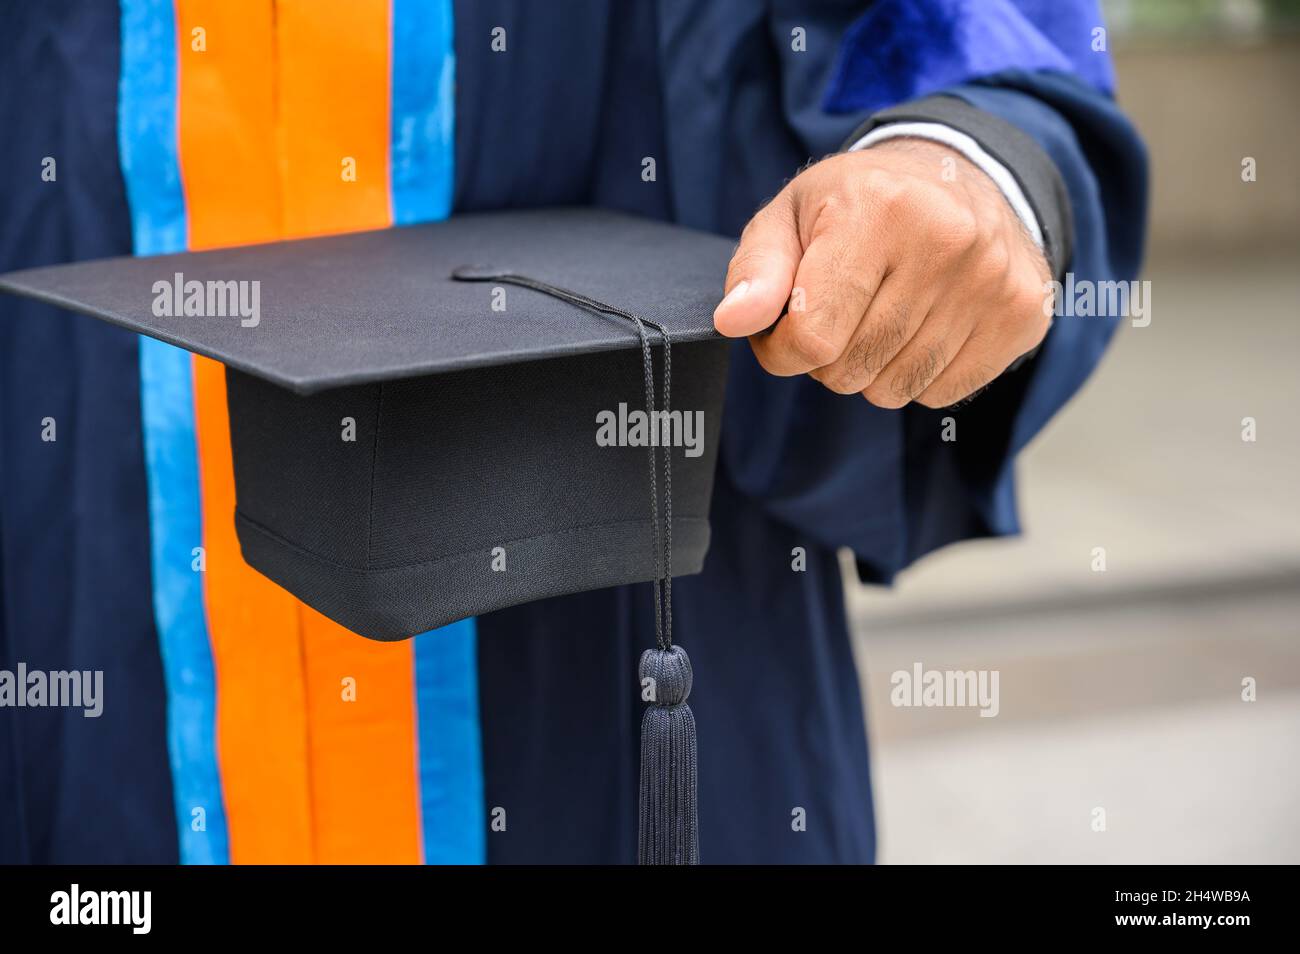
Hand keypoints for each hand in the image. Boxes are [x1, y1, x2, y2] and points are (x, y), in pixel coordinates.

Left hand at [713, 138, 1051, 408]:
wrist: (959, 175)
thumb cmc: (859, 202)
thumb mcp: (791, 215)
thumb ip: (756, 269)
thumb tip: (733, 320)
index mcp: (880, 210)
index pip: (810, 338)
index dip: (781, 348)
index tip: (783, 324)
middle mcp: (947, 242)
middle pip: (849, 370)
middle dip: (827, 357)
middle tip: (841, 309)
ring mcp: (993, 282)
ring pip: (894, 390)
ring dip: (872, 369)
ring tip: (883, 312)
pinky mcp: (1024, 315)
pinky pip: (941, 393)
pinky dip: (919, 375)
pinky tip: (925, 324)